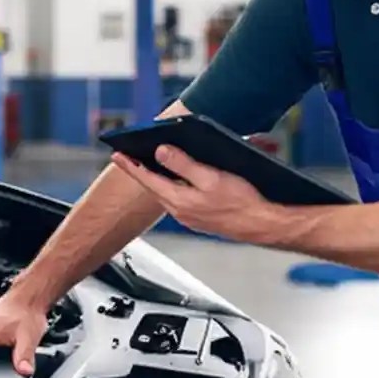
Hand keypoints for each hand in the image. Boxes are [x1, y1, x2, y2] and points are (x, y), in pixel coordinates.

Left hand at [110, 145, 289, 244]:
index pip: (146, 179)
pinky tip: (176, 180)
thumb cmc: (241, 202)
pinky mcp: (199, 218)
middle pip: (153, 187)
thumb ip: (183, 165)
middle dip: (140, 171)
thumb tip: (160, 152)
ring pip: (165, 194)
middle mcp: (179, 211)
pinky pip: (178, 199)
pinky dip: (172, 187)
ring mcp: (189, 217)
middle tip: (127, 158)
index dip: (130, 165)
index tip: (117, 154)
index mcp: (178, 200)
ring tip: (148, 166)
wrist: (261, 225)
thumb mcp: (210, 177)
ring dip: (156, 179)